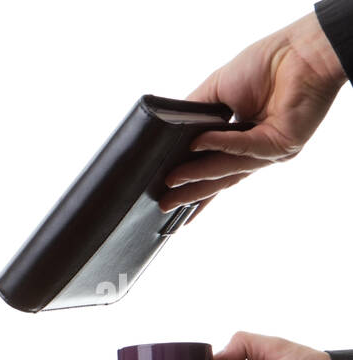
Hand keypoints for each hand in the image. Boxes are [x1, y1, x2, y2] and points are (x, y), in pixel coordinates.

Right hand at [160, 11, 347, 219]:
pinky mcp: (281, 145)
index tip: (170, 199)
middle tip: (163, 204)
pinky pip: (244, 148)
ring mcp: (269, 151)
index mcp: (241, 139)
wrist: (300, 50)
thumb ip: (192, 114)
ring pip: (228, 169)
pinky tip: (197, 143)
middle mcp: (256, 150)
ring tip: (171, 180)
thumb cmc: (265, 64)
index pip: (213, 168)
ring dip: (198, 176)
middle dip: (190, 193)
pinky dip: (219, 144)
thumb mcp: (214, 91)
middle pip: (219, 178)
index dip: (192, 185)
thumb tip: (166, 133)